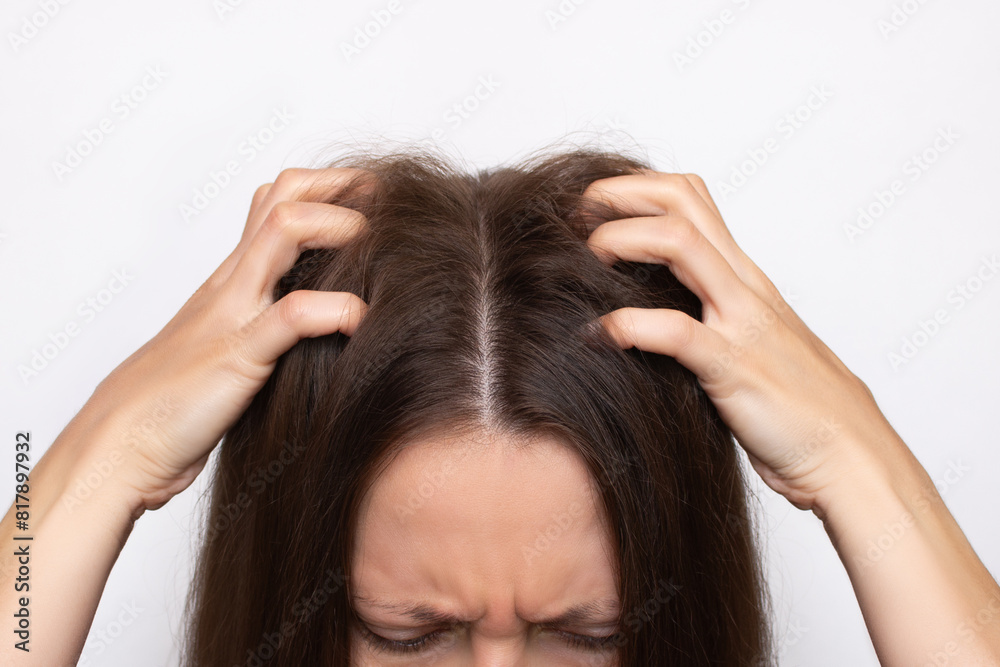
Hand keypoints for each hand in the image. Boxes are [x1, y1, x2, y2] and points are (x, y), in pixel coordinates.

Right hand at [80, 168, 370, 513]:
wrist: (117, 446)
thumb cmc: (173, 408)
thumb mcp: (229, 351)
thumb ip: (265, 330)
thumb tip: (322, 332)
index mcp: (231, 280)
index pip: (277, 202)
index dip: (330, 190)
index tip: (377, 205)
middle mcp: (232, 283)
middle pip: (283, 195)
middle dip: (342, 188)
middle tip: (390, 204)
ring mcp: (233, 313)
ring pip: (283, 230)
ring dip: (342, 227)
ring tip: (386, 248)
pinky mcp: (238, 356)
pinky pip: (292, 315)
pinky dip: (337, 310)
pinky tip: (365, 321)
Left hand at [584, 171, 902, 512]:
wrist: (850, 456)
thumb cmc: (798, 407)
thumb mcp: (749, 343)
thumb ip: (709, 319)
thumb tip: (649, 316)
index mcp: (744, 278)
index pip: (692, 199)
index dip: (636, 189)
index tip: (592, 209)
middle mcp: (744, 287)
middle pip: (683, 200)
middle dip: (621, 194)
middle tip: (578, 215)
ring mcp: (741, 322)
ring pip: (680, 243)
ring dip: (621, 240)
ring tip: (583, 260)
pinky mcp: (734, 367)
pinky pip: (674, 332)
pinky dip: (626, 326)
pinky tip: (596, 337)